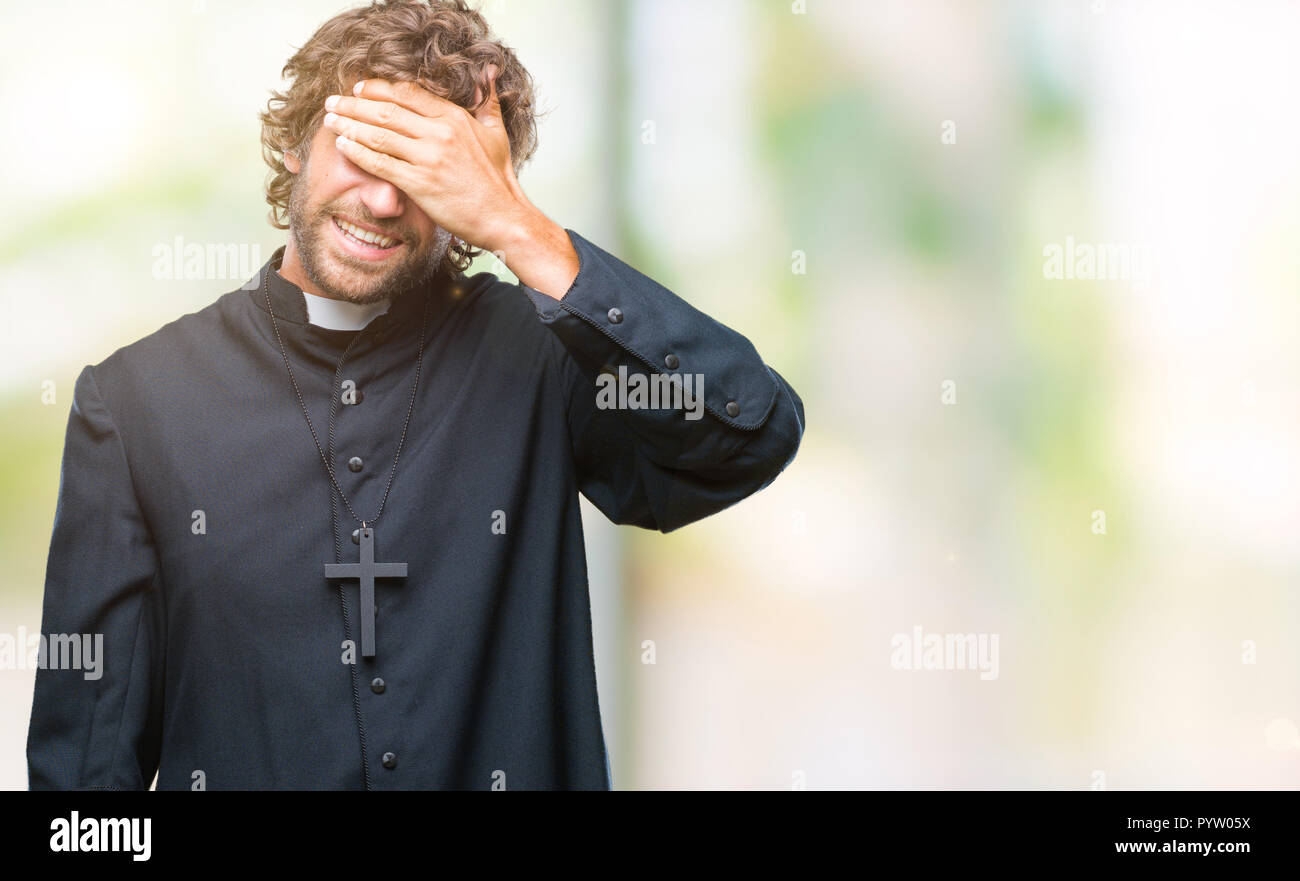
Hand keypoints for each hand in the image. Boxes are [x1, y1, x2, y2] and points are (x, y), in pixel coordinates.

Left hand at [322, 70, 578, 298]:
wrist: (503, 216)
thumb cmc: (499, 178)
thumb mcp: (497, 132)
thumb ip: (488, 100)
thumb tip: (490, 71)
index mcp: (454, 117)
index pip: (407, 93)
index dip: (379, 88)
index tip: (359, 87)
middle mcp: (439, 133)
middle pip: (386, 111)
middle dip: (354, 104)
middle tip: (333, 101)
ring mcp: (428, 158)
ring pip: (378, 134)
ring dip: (349, 125)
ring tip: (330, 120)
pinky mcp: (420, 183)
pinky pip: (380, 163)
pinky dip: (358, 153)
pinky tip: (343, 146)